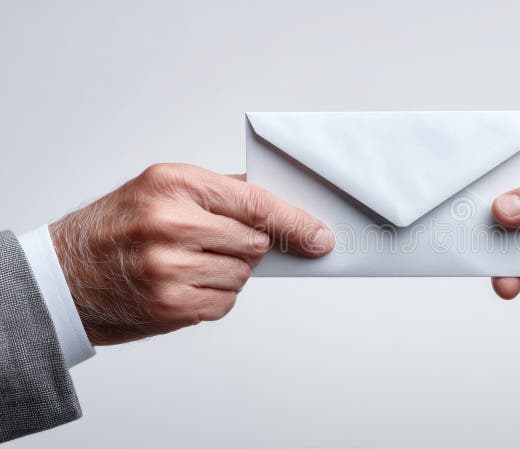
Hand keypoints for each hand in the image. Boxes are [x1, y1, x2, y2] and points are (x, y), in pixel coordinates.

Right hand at [50, 163, 332, 344]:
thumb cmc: (117, 227)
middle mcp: (171, 224)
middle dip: (247, 245)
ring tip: (189, 263)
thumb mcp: (161, 188)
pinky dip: (214, 297)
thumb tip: (283, 207)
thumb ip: (222, 193)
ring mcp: (169, 268)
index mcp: (174, 184)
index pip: (256, 204)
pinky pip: (225, 303)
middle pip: (255, 242)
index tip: (320, 237)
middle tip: (214, 243)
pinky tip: (183, 285)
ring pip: (243, 275)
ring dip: (229, 272)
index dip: (295, 223)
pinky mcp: (170, 305)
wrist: (64, 276)